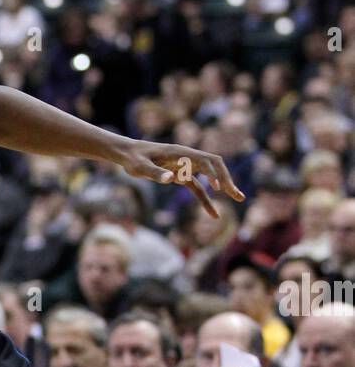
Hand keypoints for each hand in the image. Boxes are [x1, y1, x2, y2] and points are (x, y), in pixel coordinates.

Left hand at [112, 139, 244, 218]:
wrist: (128, 154)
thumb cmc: (133, 159)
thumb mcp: (141, 167)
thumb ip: (155, 173)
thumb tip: (171, 180)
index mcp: (181, 153)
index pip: (207, 160)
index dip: (216, 173)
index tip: (221, 188)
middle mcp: (187, 157)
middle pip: (215, 166)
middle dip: (228, 180)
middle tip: (238, 196)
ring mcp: (185, 166)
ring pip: (210, 176)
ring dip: (224, 186)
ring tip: (238, 198)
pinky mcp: (180, 175)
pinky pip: (197, 188)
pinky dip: (206, 199)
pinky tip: (213, 214)